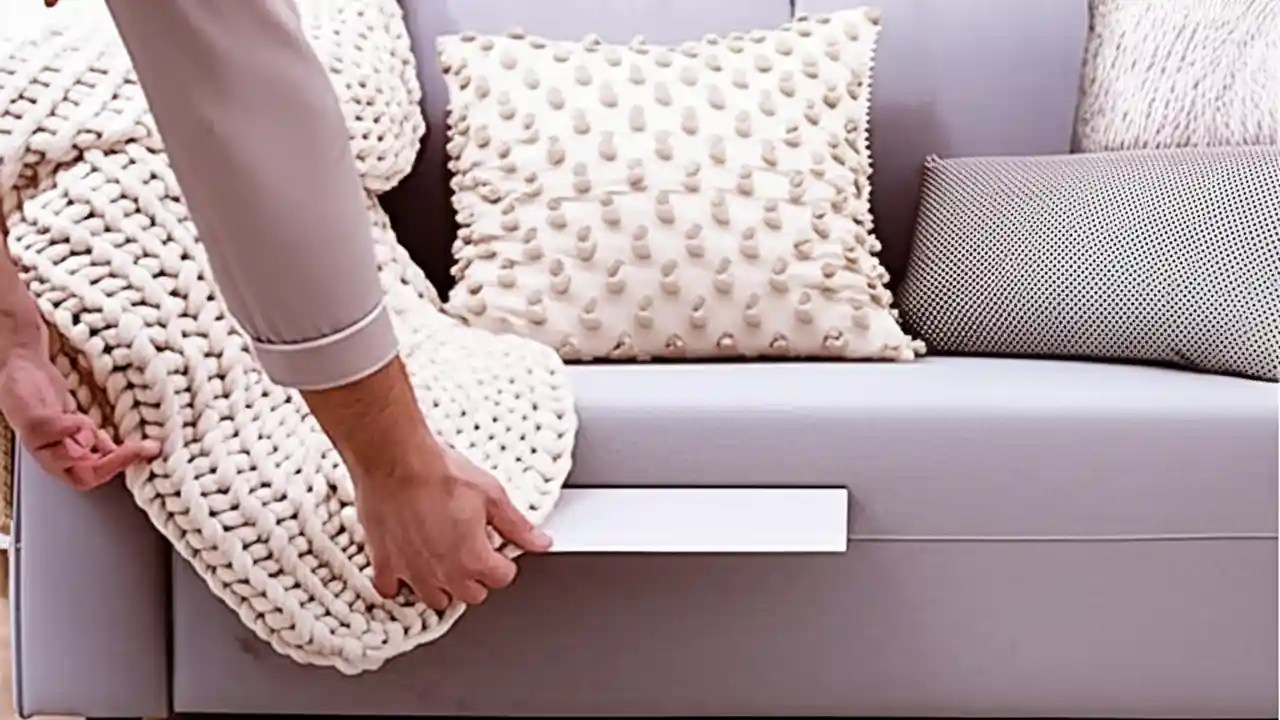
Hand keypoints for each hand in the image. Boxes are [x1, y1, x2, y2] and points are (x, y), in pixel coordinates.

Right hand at [0, 199, 157, 488]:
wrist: (20, 359)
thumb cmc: (18, 383)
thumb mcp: (33, 407)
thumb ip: (54, 426)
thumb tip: (80, 435)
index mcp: (47, 452)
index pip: (82, 475)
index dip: (106, 469)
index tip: (128, 451)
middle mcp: (61, 448)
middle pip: (97, 470)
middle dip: (123, 462)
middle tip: (148, 449)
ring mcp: (71, 437)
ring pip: (103, 456)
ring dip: (126, 453)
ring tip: (149, 445)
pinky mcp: (79, 422)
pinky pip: (103, 439)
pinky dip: (120, 439)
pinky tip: (136, 432)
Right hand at [357, 445, 551, 608]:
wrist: (397, 462)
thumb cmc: (441, 475)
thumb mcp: (492, 496)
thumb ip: (518, 526)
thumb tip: (541, 542)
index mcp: (474, 559)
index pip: (502, 578)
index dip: (503, 561)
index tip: (497, 547)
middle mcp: (444, 574)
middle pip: (471, 594)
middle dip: (477, 576)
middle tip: (473, 550)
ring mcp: (413, 573)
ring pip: (435, 599)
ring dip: (443, 584)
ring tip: (444, 559)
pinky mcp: (386, 564)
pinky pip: (392, 590)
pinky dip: (401, 582)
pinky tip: (409, 564)